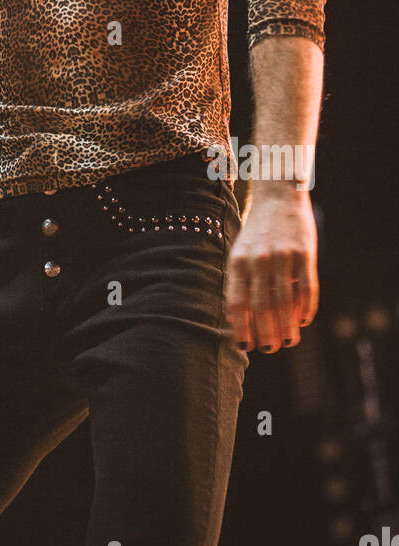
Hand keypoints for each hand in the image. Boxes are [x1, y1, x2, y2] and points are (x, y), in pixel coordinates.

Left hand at [224, 182, 318, 352]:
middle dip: (266, 334)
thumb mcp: (241, 252)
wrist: (277, 196)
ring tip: (288, 342)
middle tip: (270, 349)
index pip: (237, 303)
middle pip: (262, 307)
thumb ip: (240, 282)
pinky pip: (307, 288)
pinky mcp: (304, 253)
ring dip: (287, 327)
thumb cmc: (257, 232)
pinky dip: (306, 308)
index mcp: (238, 262)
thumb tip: (239, 321)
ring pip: (285, 302)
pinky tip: (303, 321)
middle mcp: (259, 260)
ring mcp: (282, 256)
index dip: (241, 328)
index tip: (245, 347)